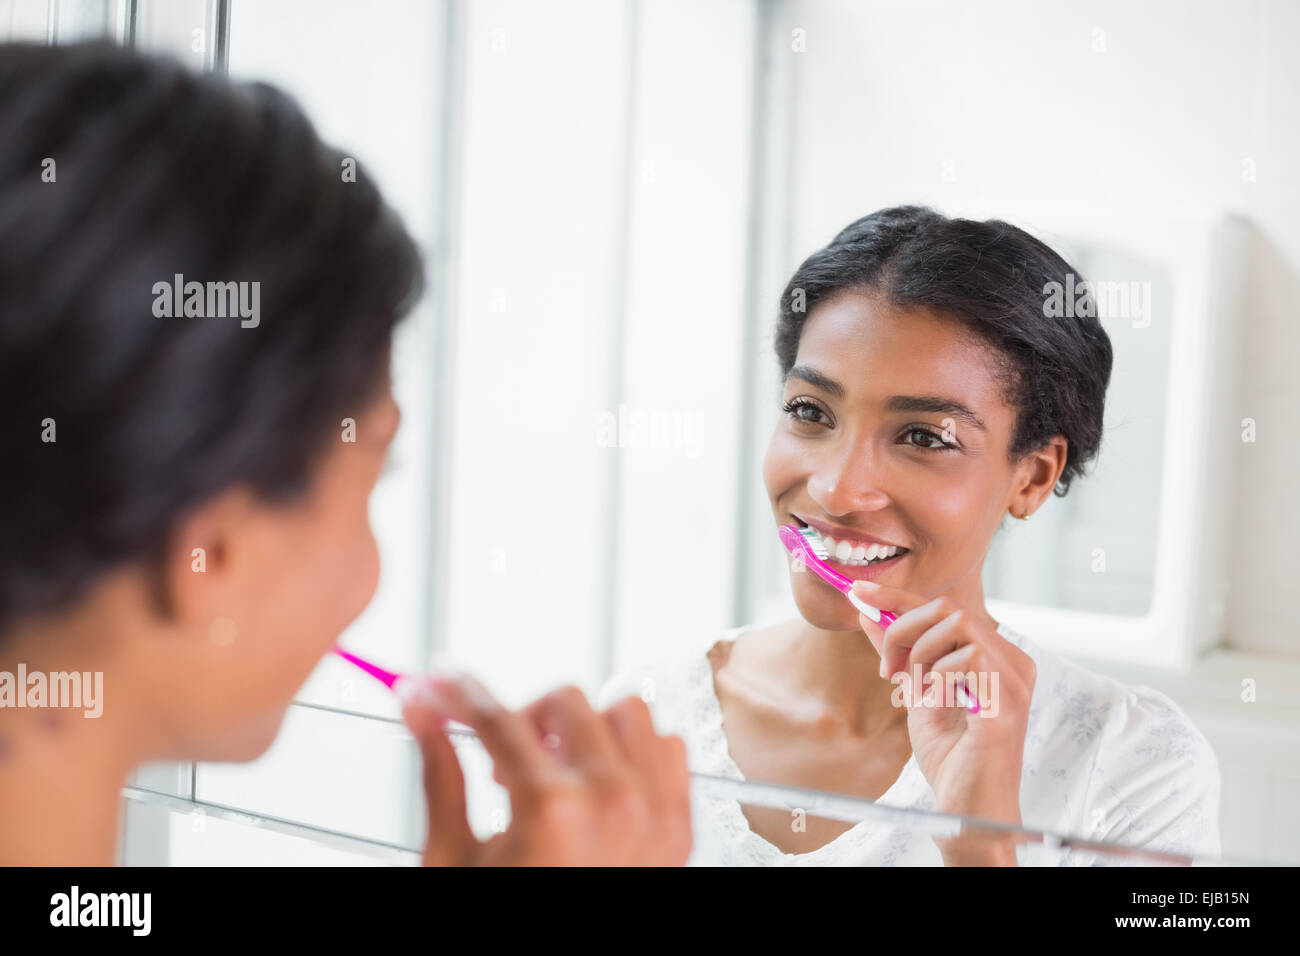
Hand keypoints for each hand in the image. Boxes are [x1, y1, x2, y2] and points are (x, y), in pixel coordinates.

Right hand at [398, 670, 691, 865]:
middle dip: (524, 718)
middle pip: (565, 701)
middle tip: (499, 757)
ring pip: (627, 713)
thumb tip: (421, 710)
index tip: (442, 681)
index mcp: (552, 807)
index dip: (460, 693)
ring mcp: (655, 814)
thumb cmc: (500, 924)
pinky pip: (668, 750)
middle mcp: (614, 801)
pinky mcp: (679, 830)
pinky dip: (635, 753)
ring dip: (586, 729)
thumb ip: (442, 773)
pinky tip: (598, 783)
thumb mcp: (455, 858)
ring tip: (552, 770)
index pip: (497, 717)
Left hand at [851, 580, 1035, 865]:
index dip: (898, 596)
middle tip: (889, 671)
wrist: (967, 809)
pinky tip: (936, 702)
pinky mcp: (1005, 703)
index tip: (859, 591)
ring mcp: (1013, 681)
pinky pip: (965, 658)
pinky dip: (936, 676)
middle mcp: (1013, 662)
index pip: (946, 609)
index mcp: (997, 656)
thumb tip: (869, 613)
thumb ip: (899, 653)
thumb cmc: (951, 756)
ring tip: (916, 690)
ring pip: (956, 624)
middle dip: (903, 630)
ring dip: (920, 654)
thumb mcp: (917, 693)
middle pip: (948, 608)